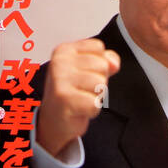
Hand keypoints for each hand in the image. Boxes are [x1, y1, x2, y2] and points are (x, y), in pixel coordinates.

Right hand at [35, 38, 120, 157]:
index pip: (98, 47)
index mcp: (64, 50)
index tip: (83, 74)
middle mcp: (60, 62)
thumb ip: (104, 59)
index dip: (98, 64)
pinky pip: (95, 103)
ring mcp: (60, 80)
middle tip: (82, 90)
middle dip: (99, 81)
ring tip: (81, 99)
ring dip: (95, 96)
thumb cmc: (72, 93)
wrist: (53, 121)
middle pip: (102, 65)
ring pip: (100, 83)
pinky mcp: (64, 100)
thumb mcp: (87, 70)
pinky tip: (79, 109)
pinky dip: (91, 110)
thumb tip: (114, 63)